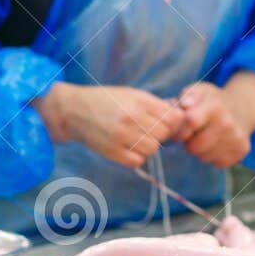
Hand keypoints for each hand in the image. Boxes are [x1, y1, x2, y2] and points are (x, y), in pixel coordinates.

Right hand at [34, 82, 186, 168]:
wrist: (74, 111)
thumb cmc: (106, 101)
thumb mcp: (131, 94)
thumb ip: (154, 105)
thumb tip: (179, 115)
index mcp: (139, 100)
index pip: (174, 118)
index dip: (173, 123)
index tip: (166, 124)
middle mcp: (132, 117)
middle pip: (164, 134)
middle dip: (160, 135)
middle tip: (147, 132)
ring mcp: (121, 136)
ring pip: (152, 149)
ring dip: (148, 147)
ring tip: (136, 140)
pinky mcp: (112, 151)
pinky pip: (137, 161)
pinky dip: (136, 157)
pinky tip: (128, 148)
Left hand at [176, 81, 254, 168]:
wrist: (241, 106)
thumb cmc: (211, 101)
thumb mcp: (199, 91)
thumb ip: (187, 97)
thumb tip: (184, 104)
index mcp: (215, 106)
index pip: (190, 122)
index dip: (180, 129)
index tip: (181, 128)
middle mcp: (228, 123)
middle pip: (195, 147)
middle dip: (189, 142)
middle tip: (194, 134)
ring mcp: (236, 137)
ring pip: (205, 157)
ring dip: (201, 150)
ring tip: (207, 137)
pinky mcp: (242, 150)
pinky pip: (218, 163)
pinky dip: (215, 156)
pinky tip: (218, 143)